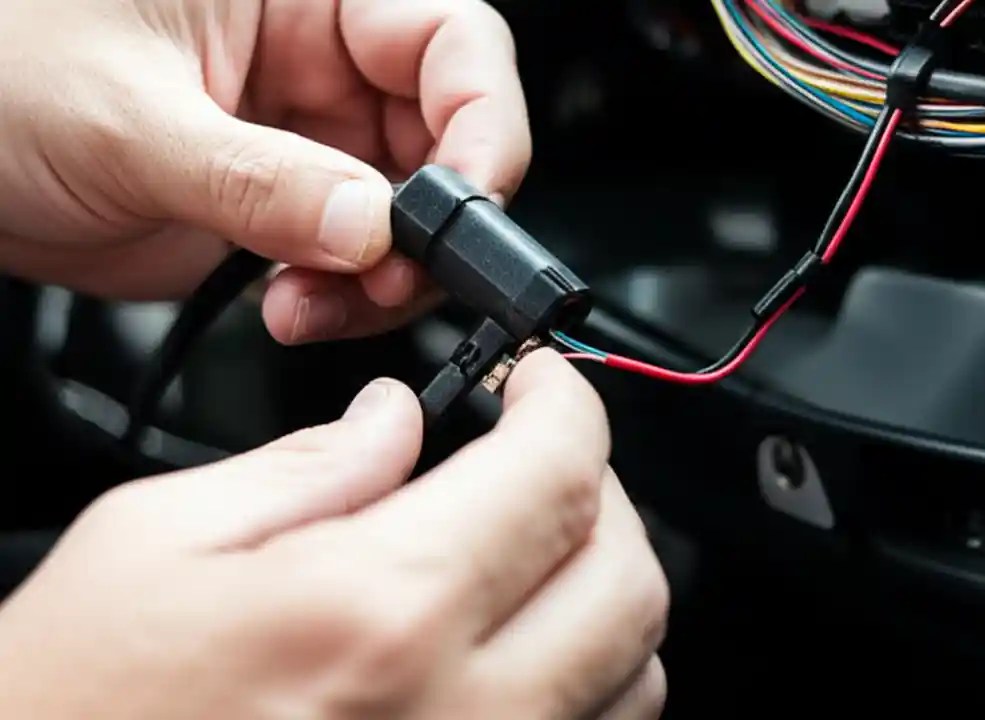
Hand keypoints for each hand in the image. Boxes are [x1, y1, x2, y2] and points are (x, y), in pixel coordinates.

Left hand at [0, 0, 529, 343]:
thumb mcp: (126, 122)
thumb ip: (261, 181)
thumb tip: (372, 227)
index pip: (449, 40)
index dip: (481, 120)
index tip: (465, 205)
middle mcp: (318, 61)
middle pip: (447, 137)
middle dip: (433, 222)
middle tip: (392, 274)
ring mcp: (305, 138)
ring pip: (410, 214)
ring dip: (387, 277)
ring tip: (321, 303)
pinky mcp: (285, 205)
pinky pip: (357, 258)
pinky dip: (346, 298)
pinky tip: (294, 307)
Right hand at [0, 350, 667, 718]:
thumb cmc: (71, 708)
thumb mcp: (156, 542)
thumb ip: (309, 467)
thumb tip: (395, 419)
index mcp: (376, 611)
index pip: (557, 476)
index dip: (570, 402)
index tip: (546, 384)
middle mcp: (457, 713)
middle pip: (630, 578)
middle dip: (600, 493)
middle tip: (538, 462)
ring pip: (635, 674)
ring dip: (602, 591)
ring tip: (530, 555)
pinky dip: (586, 679)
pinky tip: (517, 648)